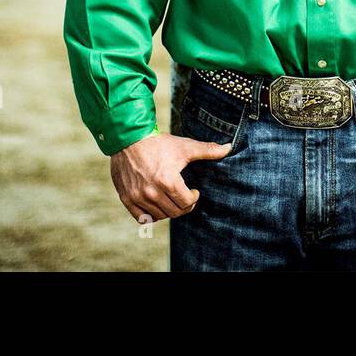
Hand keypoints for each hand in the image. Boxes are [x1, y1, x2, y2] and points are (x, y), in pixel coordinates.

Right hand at [110, 132, 231, 223]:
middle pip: (174, 212)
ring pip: (159, 216)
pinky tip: (156, 204)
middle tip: (185, 198)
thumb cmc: (159, 143)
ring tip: (171, 199)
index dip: (193, 198)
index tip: (194, 192)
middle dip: (183, 206)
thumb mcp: (185, 146)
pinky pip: (142, 218)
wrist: (128, 138)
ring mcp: (138, 196)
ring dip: (168, 210)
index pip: (187, 203)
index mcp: (168, 181)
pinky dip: (150, 215)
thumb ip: (207, 150)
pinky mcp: (126, 198)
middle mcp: (152, 192)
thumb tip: (229, 147)